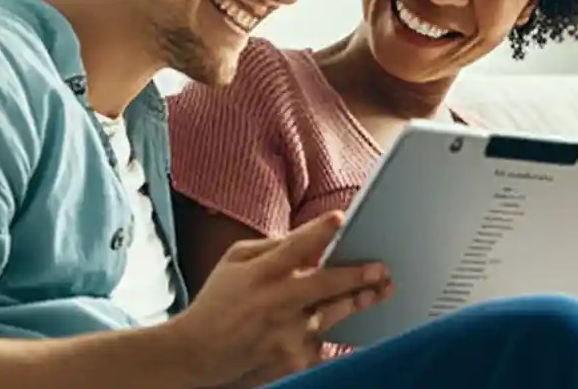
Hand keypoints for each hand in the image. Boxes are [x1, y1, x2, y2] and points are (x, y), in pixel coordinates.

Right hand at [168, 211, 392, 387]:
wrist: (196, 353)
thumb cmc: (218, 300)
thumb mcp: (234, 260)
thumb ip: (272, 246)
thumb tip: (310, 236)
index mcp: (261, 272)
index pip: (294, 247)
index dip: (319, 231)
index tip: (339, 218)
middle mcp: (276, 302)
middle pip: (325, 284)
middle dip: (357, 276)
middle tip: (381, 270)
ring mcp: (286, 334)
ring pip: (333, 314)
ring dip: (357, 302)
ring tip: (377, 292)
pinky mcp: (292, 360)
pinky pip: (324, 343)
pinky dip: (333, 331)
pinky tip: (347, 324)